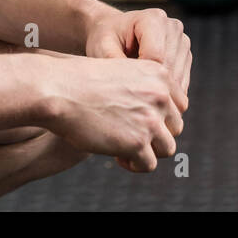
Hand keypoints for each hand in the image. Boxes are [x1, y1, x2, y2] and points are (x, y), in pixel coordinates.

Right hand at [41, 56, 181, 172]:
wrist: (59, 90)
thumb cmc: (81, 81)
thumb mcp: (121, 72)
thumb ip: (143, 90)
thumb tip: (156, 117)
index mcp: (159, 74)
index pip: (178, 105)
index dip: (161, 117)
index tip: (140, 121)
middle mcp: (160, 95)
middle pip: (175, 127)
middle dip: (156, 135)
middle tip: (131, 136)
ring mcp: (151, 120)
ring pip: (167, 148)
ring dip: (148, 152)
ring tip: (125, 150)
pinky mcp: (137, 142)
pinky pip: (148, 164)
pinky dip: (134, 165)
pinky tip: (117, 156)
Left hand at [86, 8, 191, 111]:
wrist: (115, 31)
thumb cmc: (107, 38)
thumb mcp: (102, 48)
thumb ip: (116, 63)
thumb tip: (132, 87)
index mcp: (153, 18)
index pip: (156, 58)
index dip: (141, 78)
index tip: (125, 87)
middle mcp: (172, 27)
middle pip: (169, 69)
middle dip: (151, 88)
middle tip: (132, 101)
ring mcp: (182, 41)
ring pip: (178, 79)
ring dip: (161, 93)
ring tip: (139, 97)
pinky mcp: (185, 55)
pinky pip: (181, 83)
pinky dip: (167, 94)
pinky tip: (150, 96)